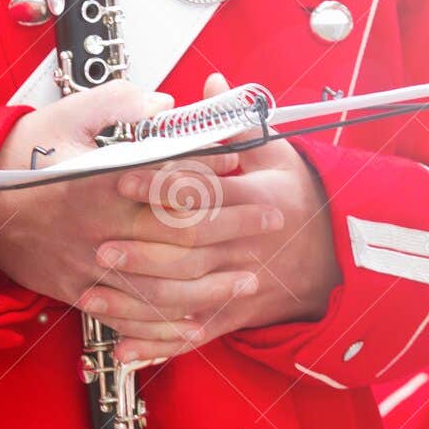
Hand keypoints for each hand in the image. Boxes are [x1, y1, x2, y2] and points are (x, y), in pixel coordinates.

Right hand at [0, 81, 280, 342]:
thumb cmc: (20, 159)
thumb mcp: (65, 118)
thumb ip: (119, 104)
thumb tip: (166, 104)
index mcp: (98, 184)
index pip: (169, 181)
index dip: (211, 175)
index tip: (241, 164)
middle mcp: (98, 230)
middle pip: (179, 237)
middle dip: (233, 227)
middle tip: (272, 219)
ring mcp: (88, 268)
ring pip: (161, 286)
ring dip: (211, 285)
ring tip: (247, 278)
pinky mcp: (78, 292)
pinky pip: (129, 316)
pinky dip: (164, 325)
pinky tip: (197, 325)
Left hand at [94, 74, 339, 361]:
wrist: (336, 256)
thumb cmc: (297, 199)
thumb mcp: (278, 154)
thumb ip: (237, 123)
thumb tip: (212, 80)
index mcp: (259, 201)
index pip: (204, 194)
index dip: (160, 187)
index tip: (121, 180)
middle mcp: (247, 247)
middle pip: (190, 251)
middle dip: (141, 250)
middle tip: (100, 245)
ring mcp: (240, 285)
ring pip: (185, 297)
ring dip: (136, 300)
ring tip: (93, 294)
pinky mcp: (231, 316)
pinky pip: (192, 335)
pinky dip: (157, 345)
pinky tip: (123, 348)